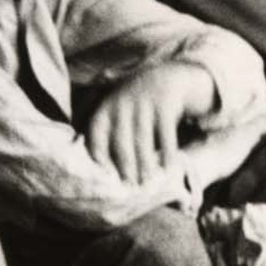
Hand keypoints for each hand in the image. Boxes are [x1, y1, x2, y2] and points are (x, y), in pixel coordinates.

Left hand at [85, 64, 207, 188]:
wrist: (168, 76)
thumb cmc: (137, 106)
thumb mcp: (118, 112)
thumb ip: (108, 134)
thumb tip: (99, 170)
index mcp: (106, 109)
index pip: (96, 135)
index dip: (97, 156)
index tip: (103, 177)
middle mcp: (123, 104)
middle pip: (121, 142)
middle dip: (125, 167)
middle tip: (129, 188)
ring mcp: (144, 102)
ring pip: (143, 140)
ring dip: (146, 164)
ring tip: (148, 182)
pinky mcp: (165, 104)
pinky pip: (166, 133)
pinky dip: (167, 152)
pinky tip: (169, 167)